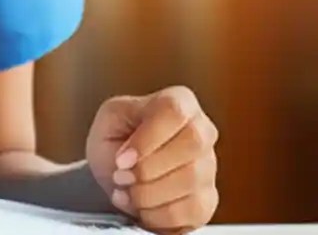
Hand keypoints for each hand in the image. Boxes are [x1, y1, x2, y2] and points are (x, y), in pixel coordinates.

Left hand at [86, 86, 218, 233]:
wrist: (117, 172)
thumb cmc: (115, 140)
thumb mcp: (108, 120)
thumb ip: (117, 125)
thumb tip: (131, 158)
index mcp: (179, 103)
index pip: (175, 111)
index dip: (148, 139)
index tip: (122, 159)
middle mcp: (202, 131)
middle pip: (191, 145)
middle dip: (148, 169)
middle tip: (121, 176)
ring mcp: (209, 168)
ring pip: (190, 181)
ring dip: (148, 193)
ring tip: (125, 191)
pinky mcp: (208, 200)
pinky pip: (191, 212)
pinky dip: (157, 215)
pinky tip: (140, 208)